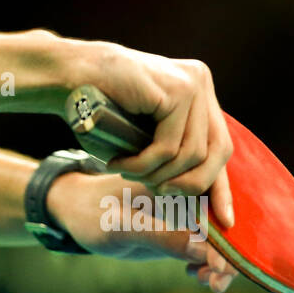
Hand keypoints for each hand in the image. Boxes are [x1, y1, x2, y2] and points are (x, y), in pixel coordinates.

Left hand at [48, 171, 237, 292]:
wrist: (73, 209)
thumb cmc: (92, 214)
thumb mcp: (122, 228)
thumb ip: (162, 237)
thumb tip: (207, 252)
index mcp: (174, 179)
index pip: (215, 207)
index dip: (225, 241)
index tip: (218, 270)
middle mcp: (183, 190)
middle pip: (222, 223)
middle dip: (226, 256)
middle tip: (214, 284)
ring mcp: (182, 207)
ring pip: (216, 235)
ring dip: (218, 261)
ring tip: (207, 284)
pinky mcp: (177, 224)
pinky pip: (203, 242)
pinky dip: (206, 260)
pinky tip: (194, 275)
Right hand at [69, 40, 234, 229]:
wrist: (69, 72)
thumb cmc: (98, 106)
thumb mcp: (142, 133)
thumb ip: (170, 153)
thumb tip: (201, 199)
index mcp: (198, 92)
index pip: (220, 144)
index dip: (221, 186)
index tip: (224, 221)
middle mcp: (200, 83)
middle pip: (218, 151)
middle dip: (191, 185)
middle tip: (157, 195)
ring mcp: (191, 84)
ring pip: (193, 154)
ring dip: (157, 175)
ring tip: (127, 173)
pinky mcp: (176, 90)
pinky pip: (169, 147)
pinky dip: (144, 165)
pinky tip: (120, 164)